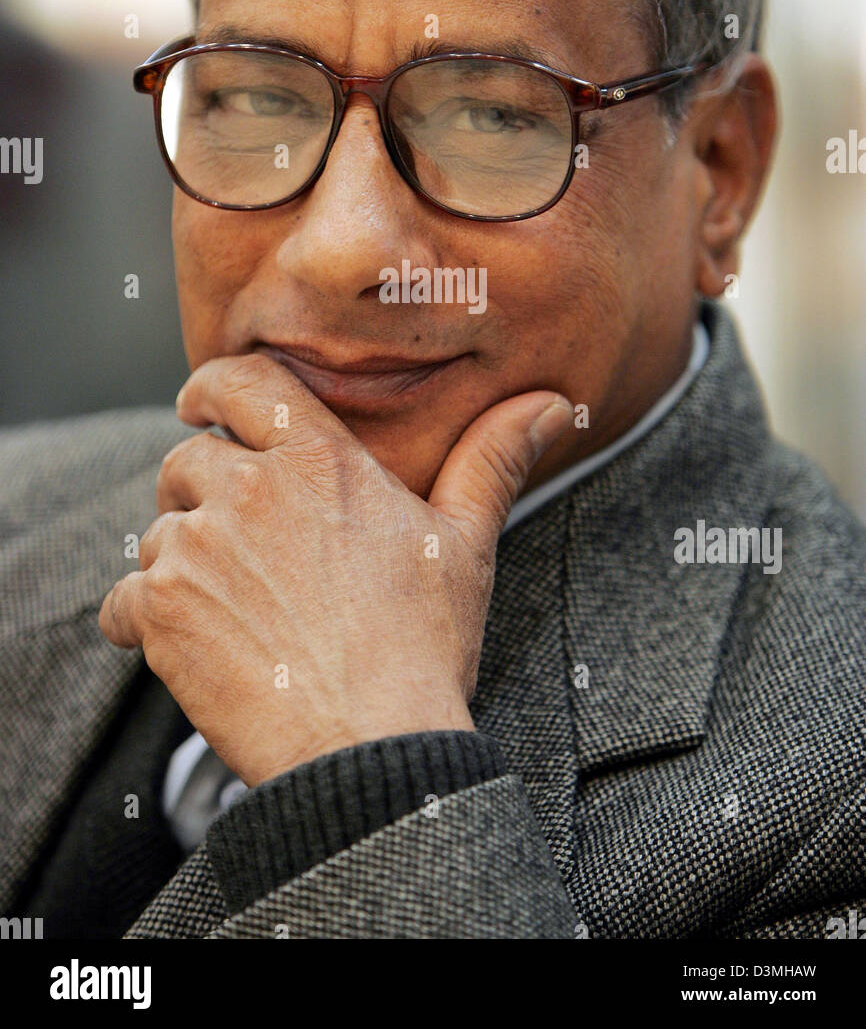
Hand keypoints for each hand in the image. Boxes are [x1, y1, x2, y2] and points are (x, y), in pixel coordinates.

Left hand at [99, 354, 571, 785]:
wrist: (369, 745)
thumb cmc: (422, 646)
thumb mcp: (467, 542)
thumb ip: (493, 459)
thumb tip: (553, 404)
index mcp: (319, 460)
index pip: (241, 381)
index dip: (212, 385)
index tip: (199, 402)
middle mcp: (248, 489)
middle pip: (189, 459)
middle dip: (203, 489)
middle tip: (238, 538)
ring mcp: (197, 548)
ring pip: (159, 529)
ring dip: (181, 557)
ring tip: (233, 604)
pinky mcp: (160, 609)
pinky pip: (123, 596)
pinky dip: (143, 616)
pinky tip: (190, 643)